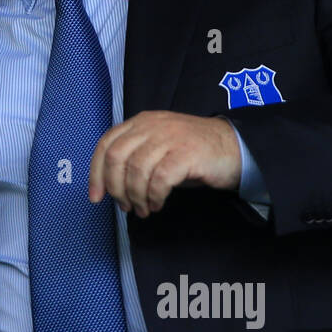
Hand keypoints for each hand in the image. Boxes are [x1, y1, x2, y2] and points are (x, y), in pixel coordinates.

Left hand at [89, 112, 240, 216]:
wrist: (235, 147)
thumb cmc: (193, 152)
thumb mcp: (158, 148)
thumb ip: (134, 159)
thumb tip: (112, 187)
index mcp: (141, 122)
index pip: (106, 144)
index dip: (96, 173)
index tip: (96, 197)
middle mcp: (152, 125)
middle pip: (117, 157)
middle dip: (115, 187)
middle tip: (125, 206)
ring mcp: (170, 137)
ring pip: (137, 169)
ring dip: (136, 196)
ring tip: (144, 209)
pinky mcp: (187, 152)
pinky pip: (160, 178)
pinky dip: (154, 196)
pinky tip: (158, 204)